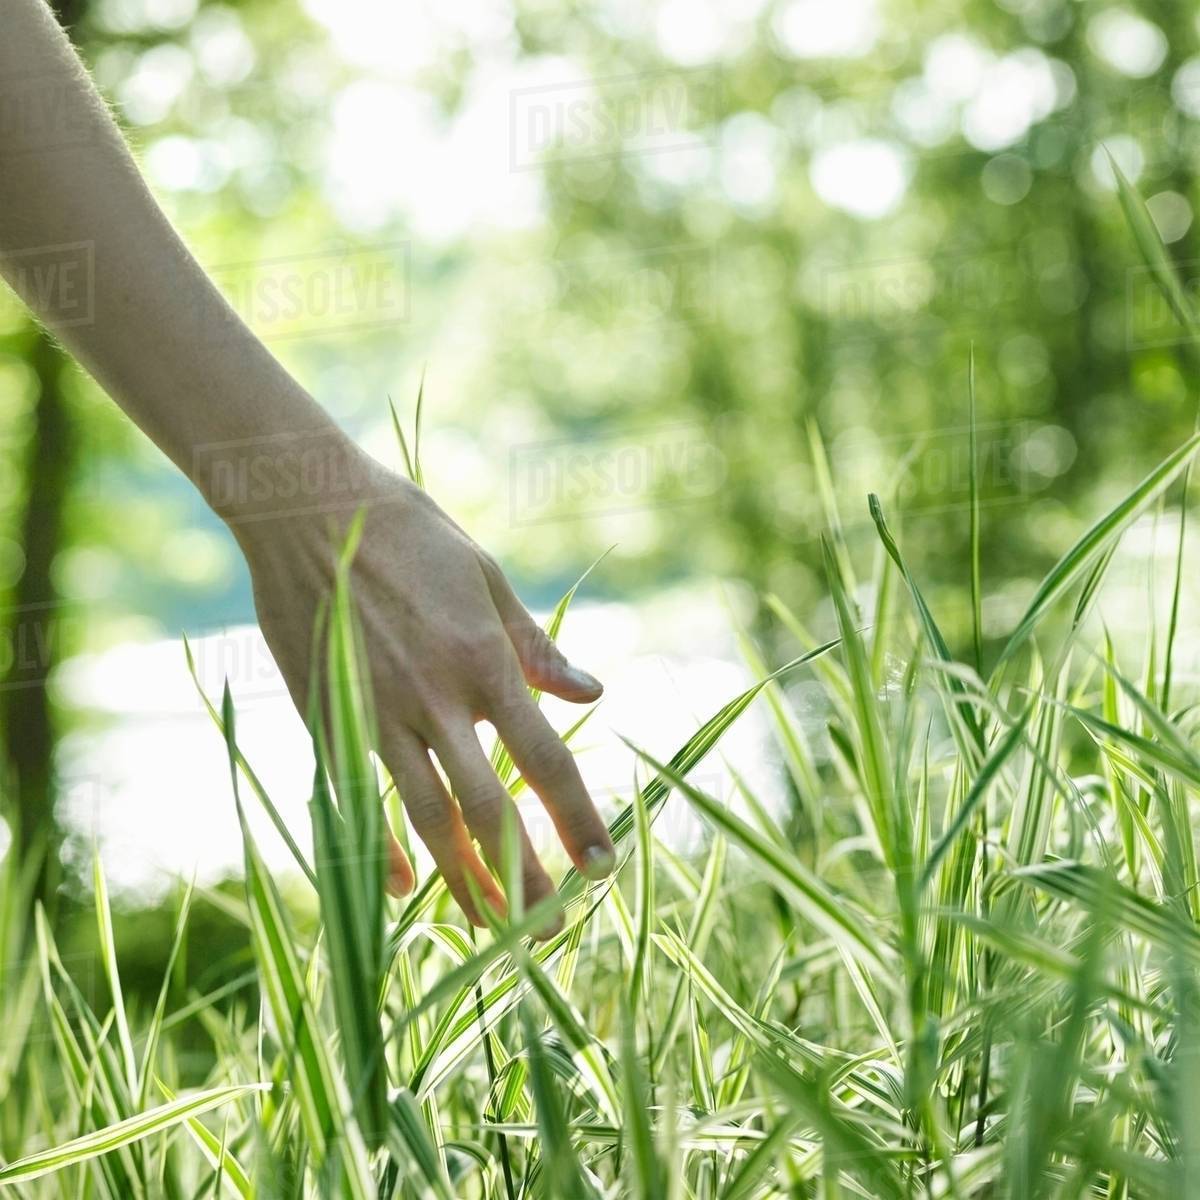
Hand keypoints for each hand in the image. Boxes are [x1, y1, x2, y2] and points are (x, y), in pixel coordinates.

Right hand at [224, 436, 614, 934]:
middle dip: (523, 878)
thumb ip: (535, 649)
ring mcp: (376, 713)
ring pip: (426, 818)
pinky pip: (359, 797)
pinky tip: (398, 888)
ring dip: (462, 881)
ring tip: (489, 930)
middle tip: (550, 930)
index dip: (577, 819)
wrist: (306, 508)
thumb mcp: (486, 578)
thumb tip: (593, 695)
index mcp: (484, 662)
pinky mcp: (327, 717)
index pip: (545, 760)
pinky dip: (380, 846)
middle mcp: (436, 699)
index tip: (603, 868)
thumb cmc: (408, 532)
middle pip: (488, 810)